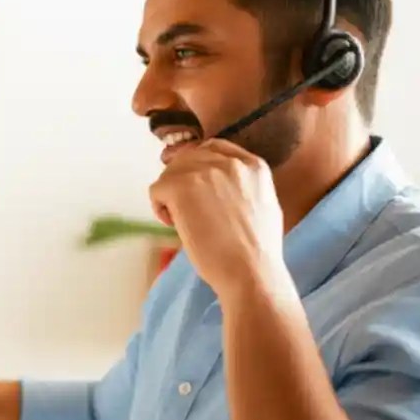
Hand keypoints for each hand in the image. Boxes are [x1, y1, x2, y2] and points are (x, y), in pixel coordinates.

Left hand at [149, 139, 286, 296]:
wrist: (251, 270)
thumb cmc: (257, 251)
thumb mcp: (262, 205)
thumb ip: (241, 187)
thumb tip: (217, 189)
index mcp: (253, 165)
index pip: (215, 149)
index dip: (198, 168)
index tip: (195, 189)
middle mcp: (229, 162)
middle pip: (188, 158)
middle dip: (181, 181)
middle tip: (184, 209)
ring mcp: (204, 171)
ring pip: (171, 173)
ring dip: (170, 195)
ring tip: (181, 220)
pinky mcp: (181, 186)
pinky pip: (157, 189)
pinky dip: (159, 207)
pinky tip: (173, 224)